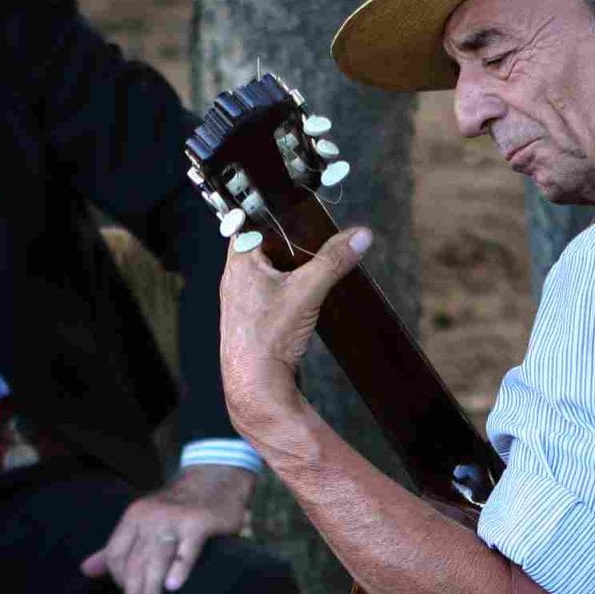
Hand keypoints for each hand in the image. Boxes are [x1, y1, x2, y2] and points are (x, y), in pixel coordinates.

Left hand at [81, 463, 254, 593]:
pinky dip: (179, 568)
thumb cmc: (176, 506)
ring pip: (157, 559)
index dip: (118, 579)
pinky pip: (186, 549)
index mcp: (134, 517)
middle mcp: (150, 517)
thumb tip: (85, 570)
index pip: (116, 555)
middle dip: (132, 592)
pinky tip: (174, 586)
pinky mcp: (198, 523)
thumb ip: (116, 546)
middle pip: (134, 561)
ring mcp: (174, 519)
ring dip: (151, 588)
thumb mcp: (142, 520)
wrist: (215, 477)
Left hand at [218, 224, 373, 437]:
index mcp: (240, 259)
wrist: (255, 384)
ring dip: (289, 268)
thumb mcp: (307, 291)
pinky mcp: (251, 317)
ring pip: (268, 269)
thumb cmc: (267, 337)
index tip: (300, 209)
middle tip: (315, 238)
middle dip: (289, 242)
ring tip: (311, 267)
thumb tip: (359, 236)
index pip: (253, 219)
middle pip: (264, 244)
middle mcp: (235, 276)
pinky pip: (269, 291)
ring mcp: (241, 298)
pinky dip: (286, 289)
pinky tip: (302, 297)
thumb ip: (333, 260)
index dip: (276, 213)